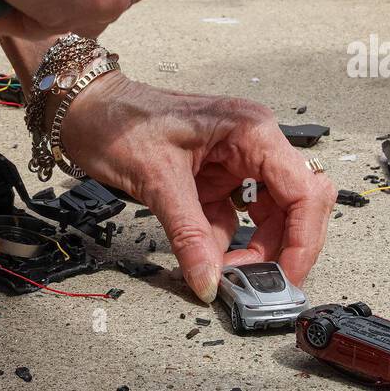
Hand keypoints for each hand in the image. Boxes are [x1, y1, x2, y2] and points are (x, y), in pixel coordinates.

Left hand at [57, 74, 337, 300]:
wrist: (85, 107)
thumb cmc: (119, 120)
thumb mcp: (158, 180)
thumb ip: (189, 235)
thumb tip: (209, 282)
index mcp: (252, 132)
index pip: (303, 190)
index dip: (303, 239)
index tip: (287, 277)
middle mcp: (254, 143)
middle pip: (296, 204)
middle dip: (284, 247)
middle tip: (262, 283)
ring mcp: (238, 160)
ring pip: (271, 215)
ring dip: (255, 249)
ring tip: (226, 274)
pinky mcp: (219, 176)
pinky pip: (238, 217)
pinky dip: (227, 243)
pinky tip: (207, 256)